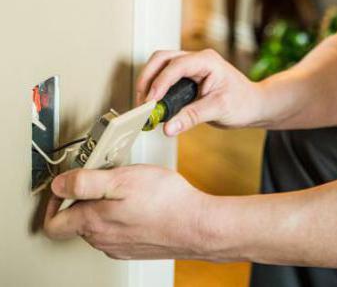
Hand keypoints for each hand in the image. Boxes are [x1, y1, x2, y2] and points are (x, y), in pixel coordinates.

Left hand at [44, 165, 212, 259]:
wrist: (197, 225)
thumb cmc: (165, 201)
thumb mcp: (121, 179)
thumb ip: (85, 182)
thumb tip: (59, 184)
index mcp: (93, 222)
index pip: (54, 223)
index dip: (53, 202)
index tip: (64, 184)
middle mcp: (102, 239)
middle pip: (75, 222)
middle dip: (81, 197)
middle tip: (98, 176)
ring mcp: (118, 245)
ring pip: (97, 225)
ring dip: (102, 205)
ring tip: (121, 185)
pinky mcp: (135, 246)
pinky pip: (117, 230)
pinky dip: (120, 214)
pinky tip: (137, 200)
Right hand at [136, 48, 264, 134]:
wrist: (253, 104)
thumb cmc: (242, 103)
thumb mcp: (218, 110)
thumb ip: (192, 117)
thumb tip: (168, 127)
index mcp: (206, 61)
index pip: (176, 66)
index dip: (160, 82)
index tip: (150, 101)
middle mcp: (197, 59)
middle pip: (162, 58)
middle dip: (148, 78)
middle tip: (142, 101)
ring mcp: (191, 65)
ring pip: (161, 65)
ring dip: (149, 82)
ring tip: (145, 105)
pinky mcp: (187, 76)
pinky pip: (166, 76)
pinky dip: (156, 87)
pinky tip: (154, 104)